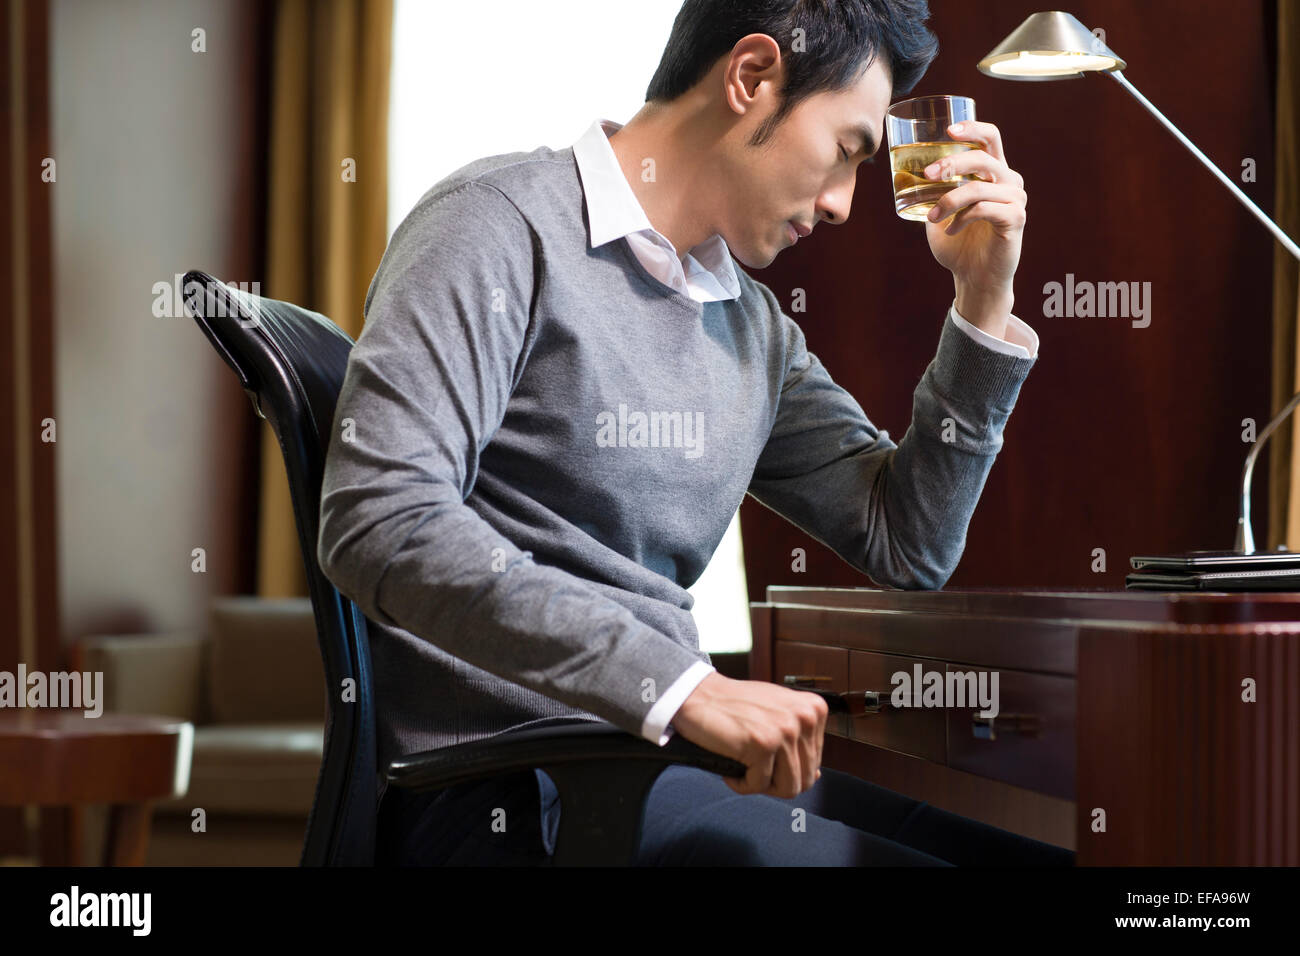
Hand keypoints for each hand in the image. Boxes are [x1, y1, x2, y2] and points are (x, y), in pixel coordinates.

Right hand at [670, 672, 827, 797]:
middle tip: (752, 766)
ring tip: (743, 767)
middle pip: (804, 780)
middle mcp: (805, 717)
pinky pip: (759, 785)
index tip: (766, 756)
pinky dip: (740, 783)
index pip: (815, 763)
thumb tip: (815, 775)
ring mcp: (785, 730)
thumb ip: (800, 741)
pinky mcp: (763, 744)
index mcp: (814, 710)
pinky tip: (730, 767)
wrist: (700, 694)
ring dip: (759, 784)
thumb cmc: (736, 705)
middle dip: (775, 781)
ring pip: (787, 788)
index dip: (787, 769)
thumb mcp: (777, 714)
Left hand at [923, 120, 1025, 304]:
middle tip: (927, 175)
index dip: (972, 128)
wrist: (973, 278)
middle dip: (951, 163)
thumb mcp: (939, 212)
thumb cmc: (957, 244)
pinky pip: (984, 209)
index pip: (990, 138)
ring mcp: (1015, 199)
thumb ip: (930, 192)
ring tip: (932, 218)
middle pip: (982, 157)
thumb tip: (902, 174)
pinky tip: (950, 231)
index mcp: (993, 172)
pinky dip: (962, 219)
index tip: (948, 131)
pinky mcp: (1015, 219)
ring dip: (949, 201)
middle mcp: (1008, 181)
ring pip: (978, 187)